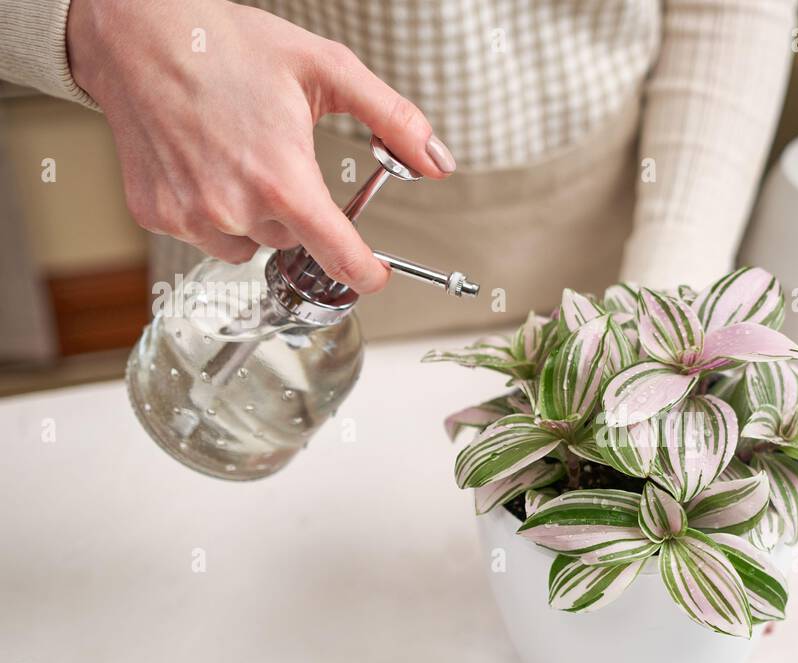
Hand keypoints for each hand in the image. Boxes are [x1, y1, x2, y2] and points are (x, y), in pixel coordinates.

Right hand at [66, 0, 455, 292]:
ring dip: (257, 215)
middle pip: (295, 241)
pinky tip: (203, 162)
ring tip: (238, 156)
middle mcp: (235, 208)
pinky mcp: (158, 215)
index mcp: (283, 180)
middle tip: (278, 157)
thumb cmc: (227, 45)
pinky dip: (213, 209)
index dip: (367, 273)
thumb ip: (393, 120)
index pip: (341, 259)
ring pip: (252, 243)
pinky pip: (207, 234)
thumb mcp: (328, 69)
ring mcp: (192, 216)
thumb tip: (437, 161)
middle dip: (298, 208)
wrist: (139, 34)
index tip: (375, 273)